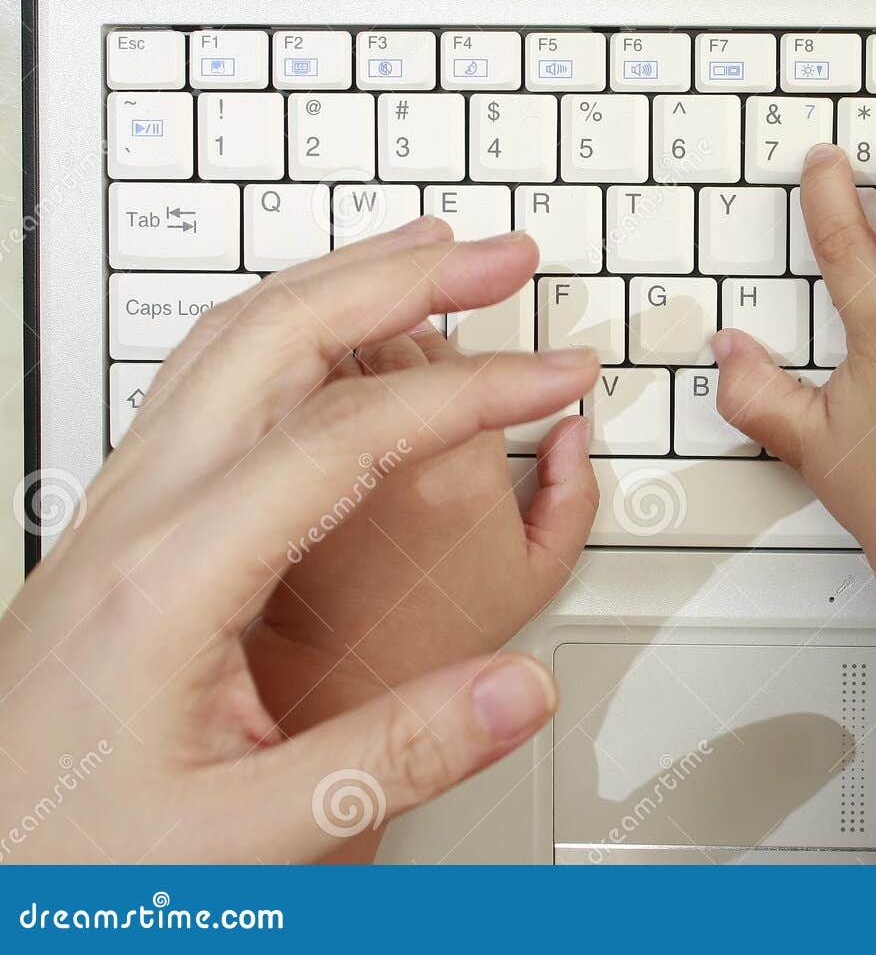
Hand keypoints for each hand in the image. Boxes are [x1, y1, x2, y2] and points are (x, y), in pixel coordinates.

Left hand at [0, 220, 598, 861]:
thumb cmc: (75, 862)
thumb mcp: (246, 841)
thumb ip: (396, 761)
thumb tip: (518, 689)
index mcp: (172, 579)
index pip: (347, 436)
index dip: (473, 394)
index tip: (555, 378)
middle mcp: (136, 517)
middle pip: (276, 337)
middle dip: (404, 279)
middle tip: (500, 259)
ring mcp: (118, 512)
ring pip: (229, 341)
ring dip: (338, 282)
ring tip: (423, 257)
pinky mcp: (119, 530)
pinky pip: (203, 380)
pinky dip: (287, 325)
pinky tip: (322, 343)